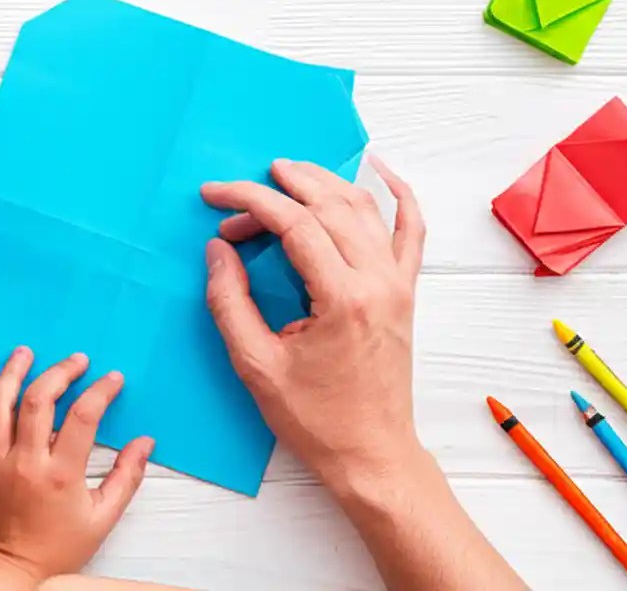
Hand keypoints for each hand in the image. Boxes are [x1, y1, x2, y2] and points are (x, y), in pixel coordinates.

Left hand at [0, 348, 154, 581]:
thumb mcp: (103, 517)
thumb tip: (145, 442)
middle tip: (76, 360)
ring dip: (13, 373)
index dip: (100, 391)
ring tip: (25, 352)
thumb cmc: (59, 545)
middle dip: (59, 372)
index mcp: (60, 474)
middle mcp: (26, 462)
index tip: (113, 379)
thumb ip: (127, 477)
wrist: (11, 567)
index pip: (83, 417)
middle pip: (37, 400)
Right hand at [200, 157, 425, 497]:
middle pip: (329, 206)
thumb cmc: (317, 420)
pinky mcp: (405, 292)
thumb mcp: (256, 365)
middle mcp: (379, 282)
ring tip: (286, 173)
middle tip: (240, 191)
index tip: (215, 195)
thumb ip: (230, 302)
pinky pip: (411, 230)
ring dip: (324, 182)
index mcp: (343, 299)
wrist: (371, 454)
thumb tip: (219, 250)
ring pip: (365, 208)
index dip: (250, 200)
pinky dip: (398, 195)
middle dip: (278, 189)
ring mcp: (398, 284)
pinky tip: (382, 171)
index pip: (294, 223)